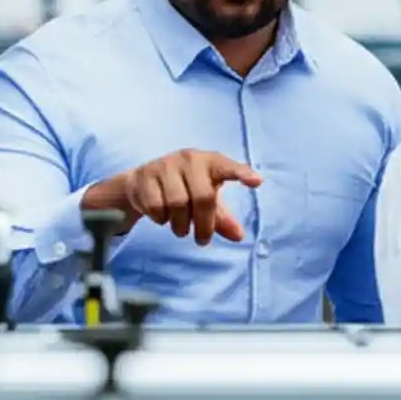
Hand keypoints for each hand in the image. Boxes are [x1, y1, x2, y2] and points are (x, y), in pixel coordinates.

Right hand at [83, 149, 261, 245]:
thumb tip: (239, 236)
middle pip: (203, 196)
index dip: (242, 173)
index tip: (257, 182)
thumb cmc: (185, 188)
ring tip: (181, 229)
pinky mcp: (145, 175)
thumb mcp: (206, 201)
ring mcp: (165, 165)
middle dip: (204, 224)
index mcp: (210, 162)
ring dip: (180, 225)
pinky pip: (156, 206)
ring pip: (177, 204)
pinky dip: (161, 219)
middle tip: (202, 240)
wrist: (143, 181)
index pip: (228, 167)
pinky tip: (162, 217)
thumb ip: (222, 218)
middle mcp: (189, 159)